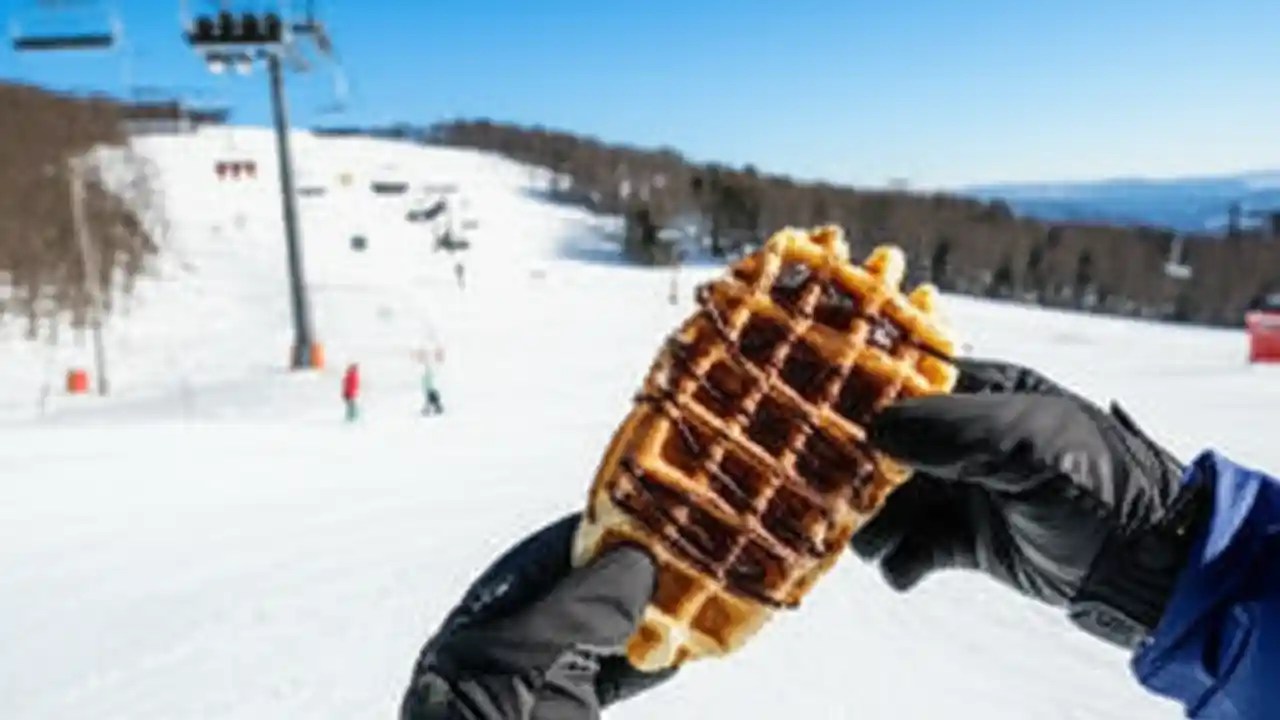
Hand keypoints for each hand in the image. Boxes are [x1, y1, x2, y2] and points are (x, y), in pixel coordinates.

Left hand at [400, 514, 676, 719]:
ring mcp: (539, 687)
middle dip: (630, 571)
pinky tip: (682, 648)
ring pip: (605, 636)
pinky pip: (613, 680)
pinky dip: (647, 664)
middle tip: (686, 548)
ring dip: (648, 616)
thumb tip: (632, 560)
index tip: (648, 512)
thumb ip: (577, 611)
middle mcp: (509, 647)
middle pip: (580, 592)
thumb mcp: (524, 669)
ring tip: (697, 592)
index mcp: (480, 624)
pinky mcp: (564, 715)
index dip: (595, 531)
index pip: (544, 557)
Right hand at [852, 359, 1210, 647]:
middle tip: (833, 490)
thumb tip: (875, 430)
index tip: (818, 408)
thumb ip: (953, 430)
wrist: (1148, 565)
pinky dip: (900, 561)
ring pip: (888, 503)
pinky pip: (911, 549)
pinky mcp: (963, 542)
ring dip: (872, 523)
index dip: (860, 392)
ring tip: (876, 541)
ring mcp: (961, 489)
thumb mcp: (1030, 443)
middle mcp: (962, 437)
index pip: (905, 378)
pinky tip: (908, 570)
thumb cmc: (1097, 484)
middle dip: (856, 469)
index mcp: (982, 391)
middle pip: (883, 445)